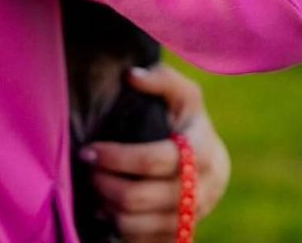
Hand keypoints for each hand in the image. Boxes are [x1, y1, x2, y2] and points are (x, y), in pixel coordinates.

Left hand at [80, 64, 230, 242]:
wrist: (213, 163)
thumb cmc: (189, 121)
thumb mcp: (182, 93)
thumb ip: (160, 79)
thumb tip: (130, 76)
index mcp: (200, 151)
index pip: (152, 159)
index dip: (116, 157)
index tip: (88, 151)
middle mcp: (201, 189)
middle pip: (141, 197)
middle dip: (105, 184)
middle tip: (87, 170)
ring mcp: (192, 218)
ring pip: (139, 226)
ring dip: (108, 208)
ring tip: (95, 188)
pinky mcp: (181, 237)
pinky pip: (144, 242)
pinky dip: (120, 229)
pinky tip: (107, 209)